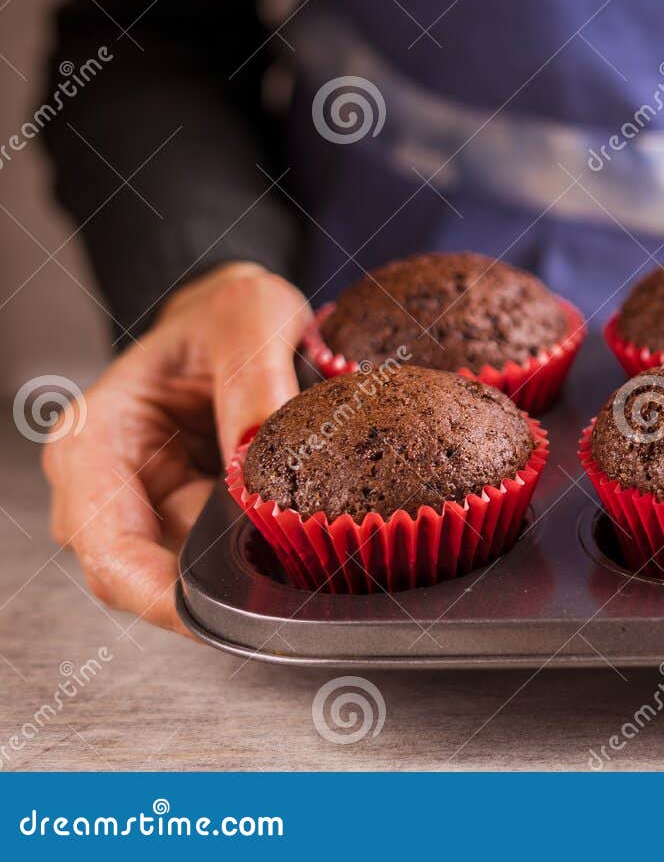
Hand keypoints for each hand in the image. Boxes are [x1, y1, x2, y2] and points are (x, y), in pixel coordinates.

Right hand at [42, 262, 309, 633]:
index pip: (109, 549)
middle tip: (294, 580)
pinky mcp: (201, 517)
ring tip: (311, 540)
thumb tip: (259, 450)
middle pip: (153, 576)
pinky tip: (308, 531)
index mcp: (93, 443)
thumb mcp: (249, 320)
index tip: (223, 611)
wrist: (240, 316)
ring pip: (201, 571)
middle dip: (223, 583)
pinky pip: (235, 553)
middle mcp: (112, 488)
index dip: (162, 595)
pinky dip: (271, 549)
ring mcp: (156, 509)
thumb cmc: (224, 313)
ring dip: (254, 565)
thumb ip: (255, 380)